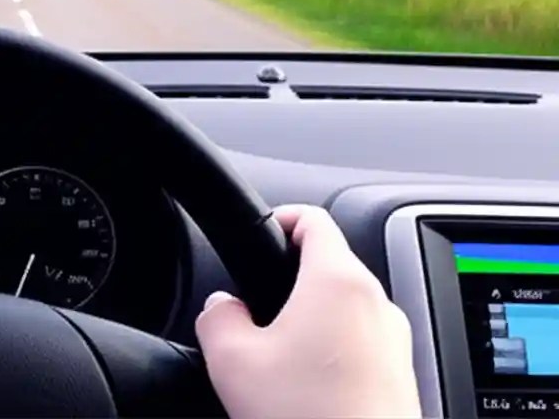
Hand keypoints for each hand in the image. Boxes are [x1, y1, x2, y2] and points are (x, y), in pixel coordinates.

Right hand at [195, 205, 420, 418]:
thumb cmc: (308, 418)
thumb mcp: (232, 360)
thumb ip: (217, 316)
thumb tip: (222, 309)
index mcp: (337, 281)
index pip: (312, 218)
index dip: (280, 218)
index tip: (261, 232)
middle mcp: (376, 302)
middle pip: (328, 264)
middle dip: (289, 282)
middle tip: (254, 313)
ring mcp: (395, 341)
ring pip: (344, 309)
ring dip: (311, 321)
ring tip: (277, 361)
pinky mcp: (401, 376)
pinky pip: (361, 345)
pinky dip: (332, 353)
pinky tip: (305, 391)